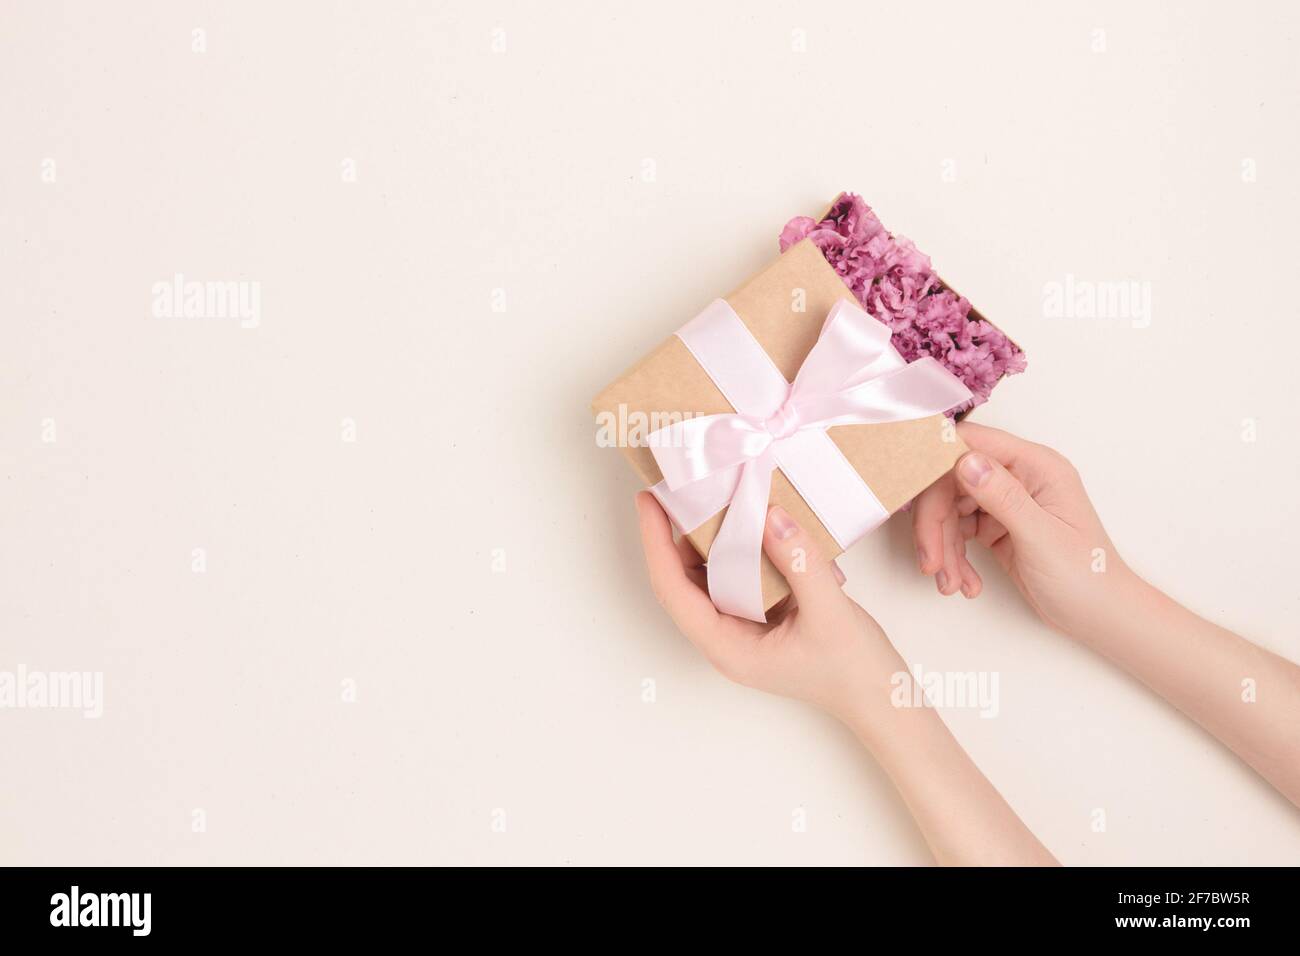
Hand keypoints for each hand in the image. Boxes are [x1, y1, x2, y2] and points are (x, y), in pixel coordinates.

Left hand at [635, 492, 904, 718]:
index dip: (656, 543)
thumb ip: (799, 561)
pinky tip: (752, 519)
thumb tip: (769, 514)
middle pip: (682, 581)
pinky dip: (739, 547)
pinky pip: (738, 576)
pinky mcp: (763, 617)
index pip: (673, 590)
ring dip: (707, 537)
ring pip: (710, 576)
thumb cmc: (855, 670)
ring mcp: (744, 628)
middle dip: (673, 534)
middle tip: (675, 487)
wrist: (885, 700)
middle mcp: (727, 638)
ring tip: (709, 494)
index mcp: (727, 647)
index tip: (650, 502)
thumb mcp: (829, 610)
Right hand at [912, 422, 1123, 635]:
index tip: (906, 488)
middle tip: (931, 563)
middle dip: (935, 523)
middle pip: (951, 481)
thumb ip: (1003, 497)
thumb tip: (964, 461)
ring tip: (950, 584)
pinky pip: (957, 533)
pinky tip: (965, 584)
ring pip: (949, 510)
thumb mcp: (1042, 537)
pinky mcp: (996, 526)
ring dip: (942, 548)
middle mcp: (1019, 477)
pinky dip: (953, 559)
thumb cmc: (1086, 577)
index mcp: (1036, 467)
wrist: (1100, 616)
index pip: (971, 445)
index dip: (934, 464)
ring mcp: (1006, 502)